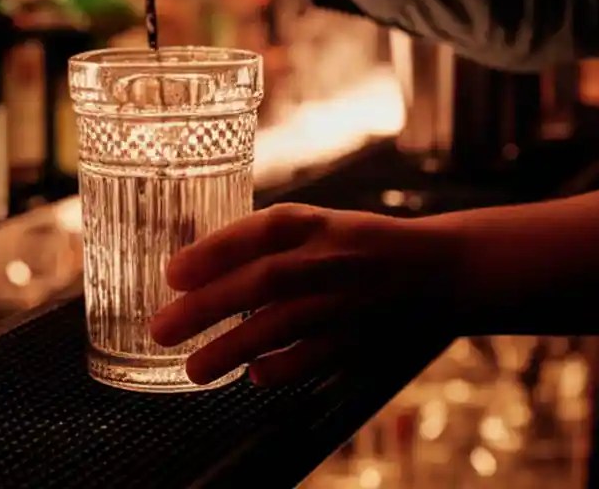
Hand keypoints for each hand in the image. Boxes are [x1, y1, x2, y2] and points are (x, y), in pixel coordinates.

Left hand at [149, 203, 456, 386]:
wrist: (437, 268)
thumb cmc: (356, 244)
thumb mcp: (315, 223)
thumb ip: (262, 241)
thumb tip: (188, 269)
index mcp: (314, 222)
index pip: (259, 231)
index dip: (214, 251)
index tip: (171, 273)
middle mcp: (329, 258)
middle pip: (263, 281)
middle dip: (208, 306)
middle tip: (161, 328)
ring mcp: (345, 300)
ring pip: (283, 325)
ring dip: (232, 348)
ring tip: (193, 368)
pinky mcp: (360, 337)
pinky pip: (314, 358)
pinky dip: (280, 369)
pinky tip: (252, 376)